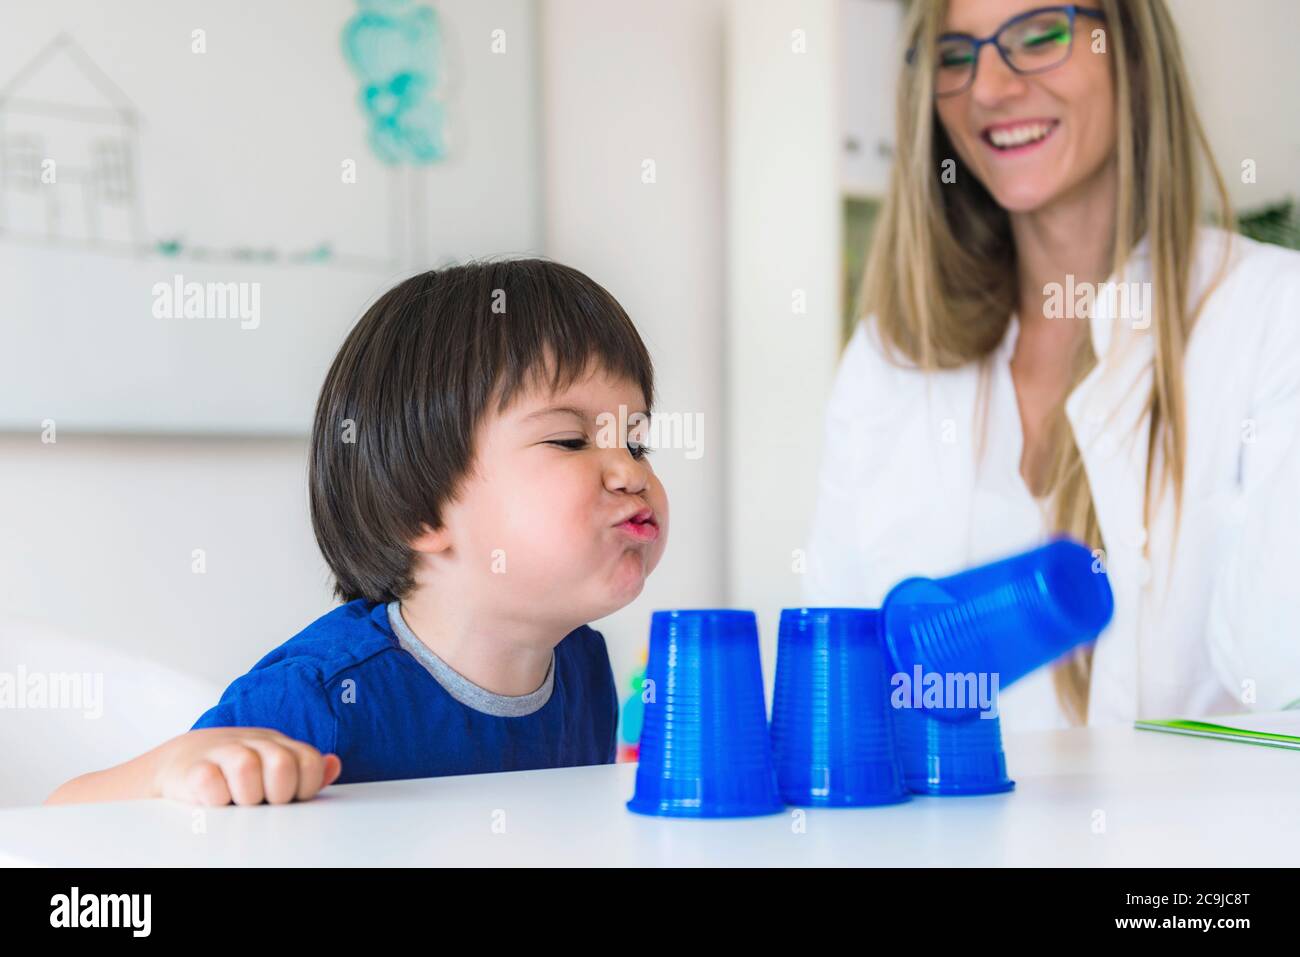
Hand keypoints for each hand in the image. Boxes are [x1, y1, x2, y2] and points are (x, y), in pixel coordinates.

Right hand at [152, 727, 341, 805]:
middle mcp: (254, 743)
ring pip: (246, 767)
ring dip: (245, 795)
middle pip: (282, 764)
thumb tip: (334, 764)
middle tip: (263, 802)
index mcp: (280, 745)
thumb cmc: (237, 773)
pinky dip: (214, 797)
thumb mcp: (274, 770)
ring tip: (238, 801)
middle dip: (278, 793)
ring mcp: (222, 751)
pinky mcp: (192, 767)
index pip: (309, 762)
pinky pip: (209, 781)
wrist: (183, 761)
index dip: (305, 788)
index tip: (289, 798)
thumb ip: (307, 773)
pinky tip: (214, 799)